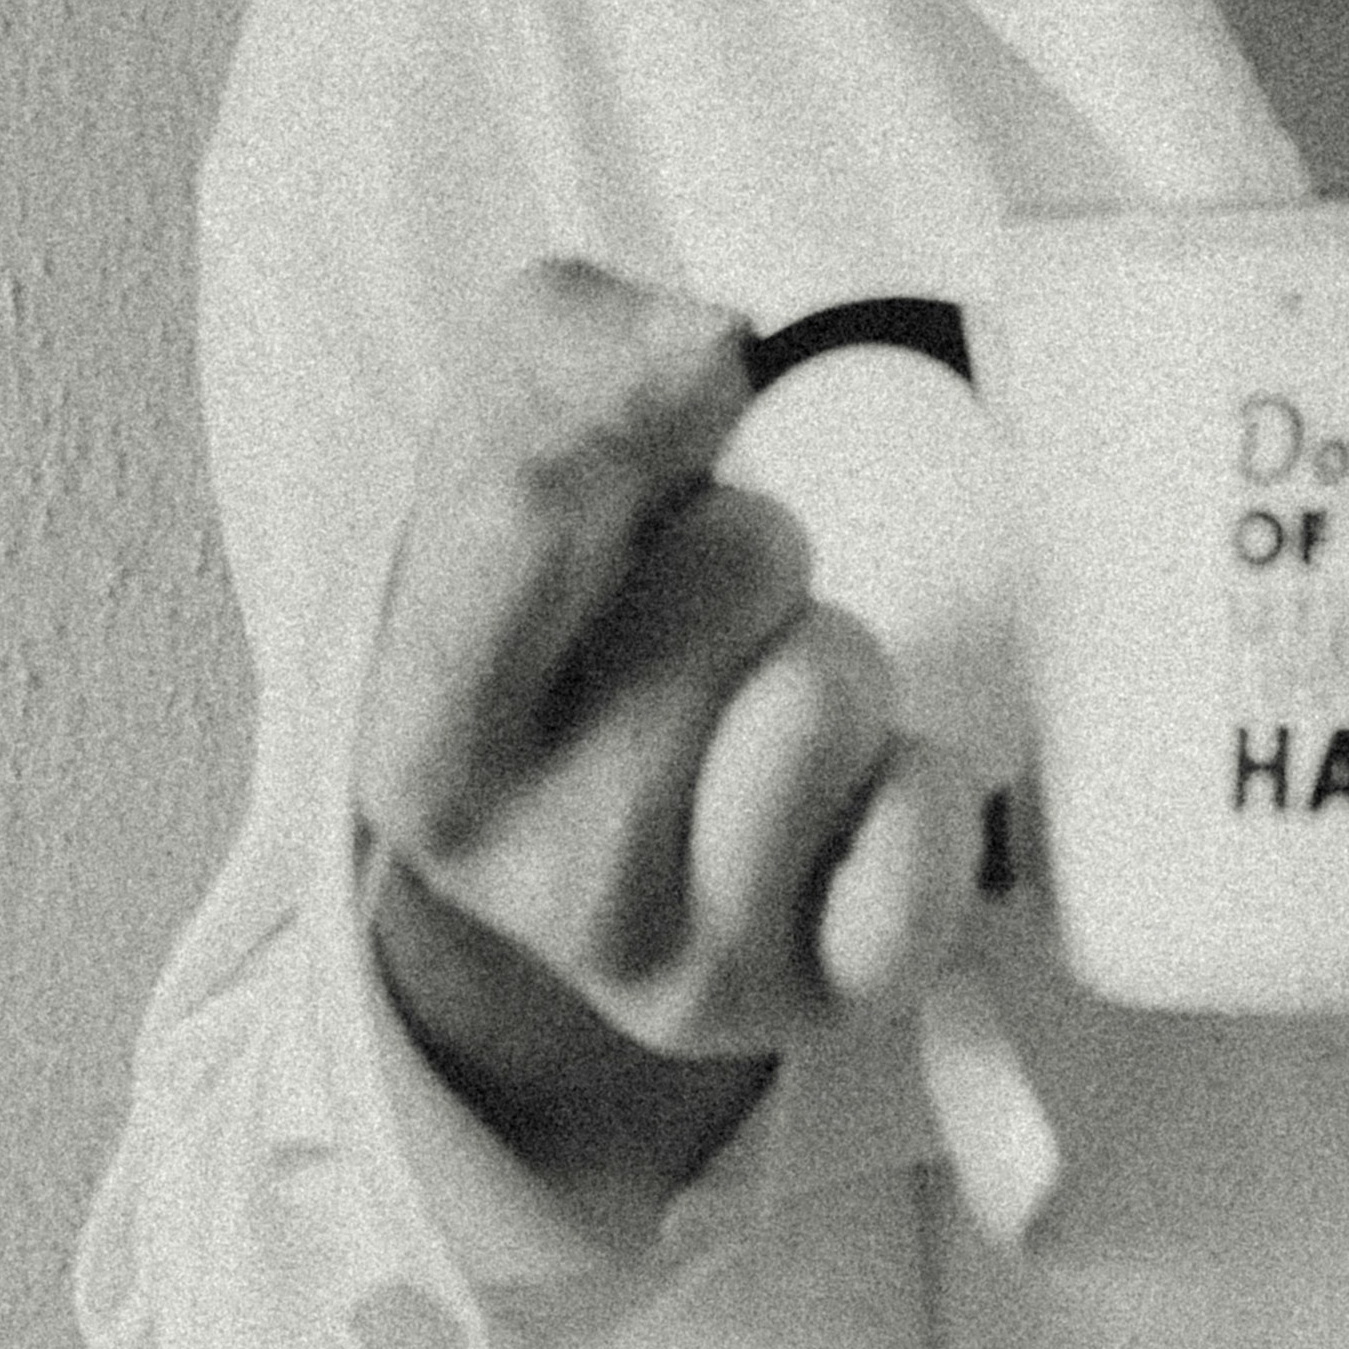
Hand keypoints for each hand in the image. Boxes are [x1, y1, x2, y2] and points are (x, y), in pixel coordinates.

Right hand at [354, 259, 983, 1224]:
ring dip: (831, 650)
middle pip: (734, 562)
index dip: (637, 398)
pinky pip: (927, 812)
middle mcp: (539, 881)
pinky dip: (917, 772)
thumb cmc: (564, 639)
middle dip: (746, 545)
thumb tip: (706, 349)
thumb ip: (563, 350)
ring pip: (833, 681)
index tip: (690, 380)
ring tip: (765, 704)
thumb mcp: (499, 470)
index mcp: (421, 756)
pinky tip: (846, 797)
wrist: (607, 865)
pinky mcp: (831, 999)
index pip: (530, 507)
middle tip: (696, 620)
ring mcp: (687, 962)